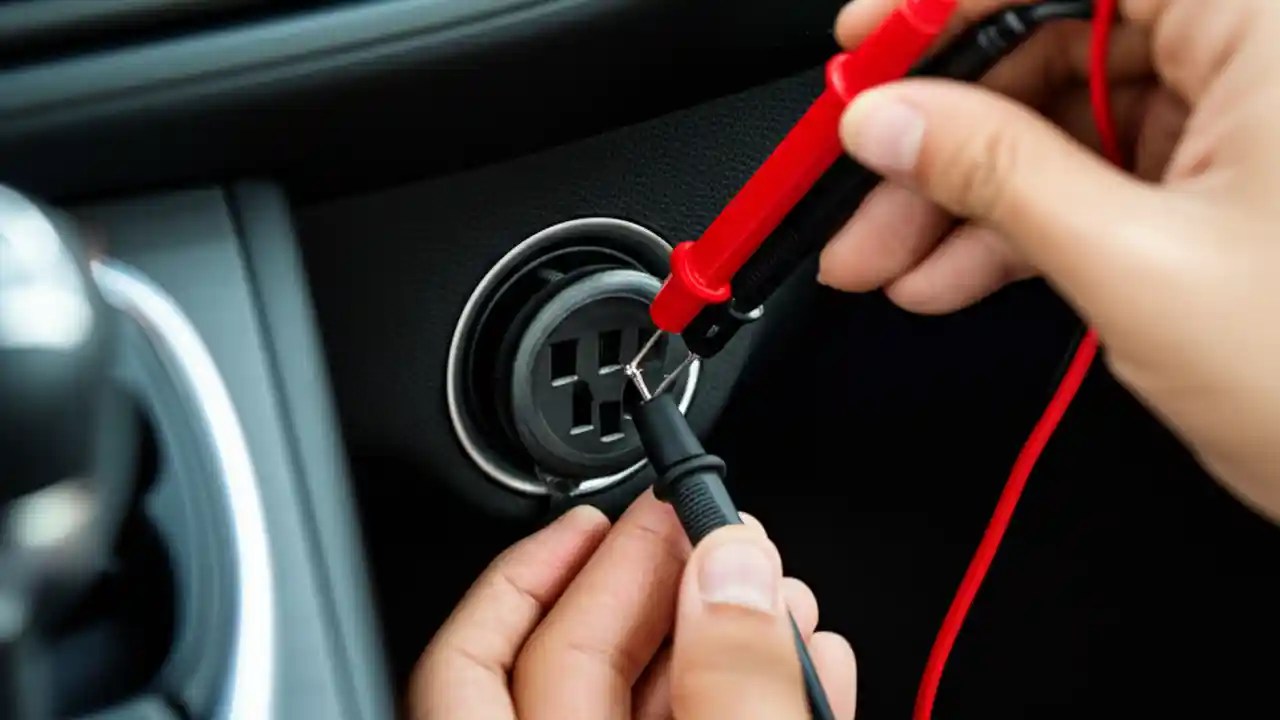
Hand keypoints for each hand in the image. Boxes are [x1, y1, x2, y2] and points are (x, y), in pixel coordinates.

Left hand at [408, 492, 855, 718]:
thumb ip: (735, 692)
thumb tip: (729, 575)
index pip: (479, 664)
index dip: (535, 570)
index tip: (605, 516)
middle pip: (569, 670)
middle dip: (646, 584)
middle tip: (697, 530)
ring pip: (642, 710)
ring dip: (715, 638)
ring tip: (769, 589)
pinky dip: (747, 698)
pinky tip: (802, 663)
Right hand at [820, 0, 1279, 520]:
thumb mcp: (1135, 266)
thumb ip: (997, 175)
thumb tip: (889, 120)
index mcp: (1267, 27)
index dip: (949, 4)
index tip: (862, 47)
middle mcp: (1259, 54)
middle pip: (1053, 47)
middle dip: (938, 132)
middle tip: (856, 183)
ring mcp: (1241, 123)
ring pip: (1062, 124)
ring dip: (960, 197)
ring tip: (881, 260)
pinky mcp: (1224, 184)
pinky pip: (1093, 180)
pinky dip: (1015, 230)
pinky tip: (946, 276)